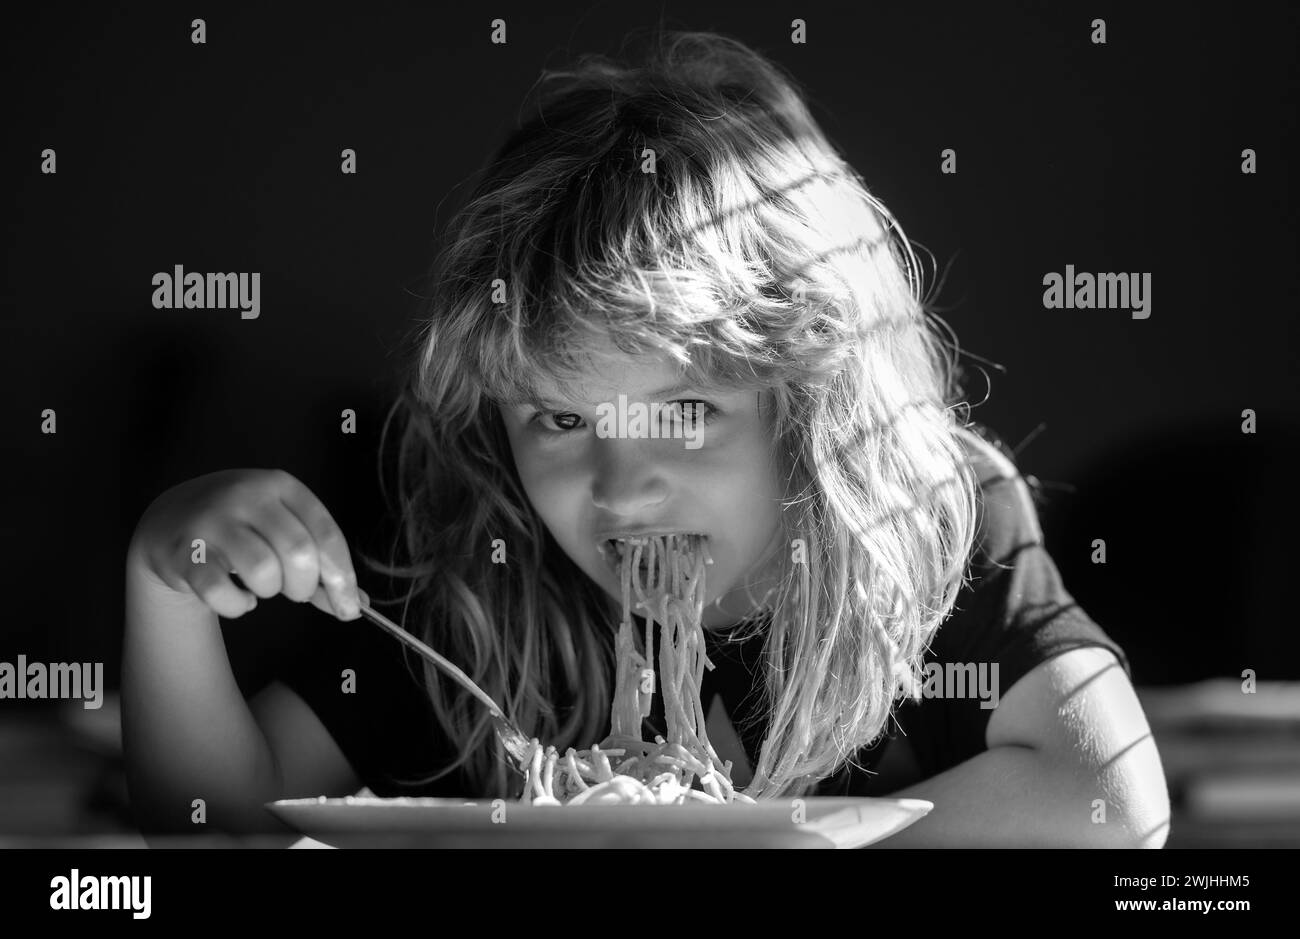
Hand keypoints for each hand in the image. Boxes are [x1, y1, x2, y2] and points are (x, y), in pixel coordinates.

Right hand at [129, 468, 366, 620]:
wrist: (171, 520)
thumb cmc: (244, 529)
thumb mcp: (283, 531)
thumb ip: (320, 565)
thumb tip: (358, 606)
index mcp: (281, 486)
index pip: (326, 533)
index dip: (342, 576)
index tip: (350, 608)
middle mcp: (247, 495)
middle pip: (297, 552)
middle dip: (305, 586)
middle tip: (296, 592)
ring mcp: (212, 521)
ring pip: (262, 571)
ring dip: (270, 591)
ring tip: (262, 586)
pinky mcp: (184, 552)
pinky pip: (221, 592)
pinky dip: (237, 605)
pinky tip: (238, 597)